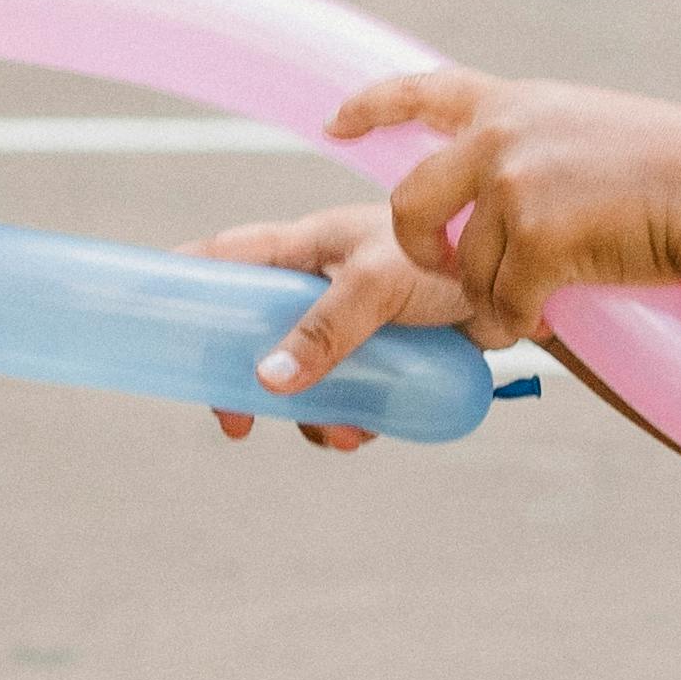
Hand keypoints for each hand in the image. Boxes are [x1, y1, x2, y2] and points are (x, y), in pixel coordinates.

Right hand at [188, 196, 503, 447]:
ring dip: (311, 413)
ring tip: (340, 434)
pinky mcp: (389, 353)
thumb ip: (325, 329)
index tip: (150, 312)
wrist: (530, 283)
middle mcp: (324, 281)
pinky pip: (350, 393)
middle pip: (258, 334)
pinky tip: (370, 432)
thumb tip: (266, 383)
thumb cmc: (453, 258)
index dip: (186, 278)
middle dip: (246, 383)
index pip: (229, 256)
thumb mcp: (378, 285)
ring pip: (306, 375)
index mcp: (310, 246)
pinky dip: (351, 418)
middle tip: (238, 425)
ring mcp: (355, 320)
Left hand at [329, 68, 680, 337]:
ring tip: (532, 306)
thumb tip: (498, 189)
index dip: (372, 107)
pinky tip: (547, 321)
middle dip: (418, 250)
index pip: (422, 91)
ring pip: (466, 269)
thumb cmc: (669, 173)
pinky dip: (518, 322)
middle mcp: (501, 135)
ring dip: (492, 300)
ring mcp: (515, 183)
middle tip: (447, 275)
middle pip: (409, 202)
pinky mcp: (536, 236)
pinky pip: (502, 303)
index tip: (335, 124)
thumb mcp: (586, 132)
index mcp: (512, 104)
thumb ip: (534, 148)